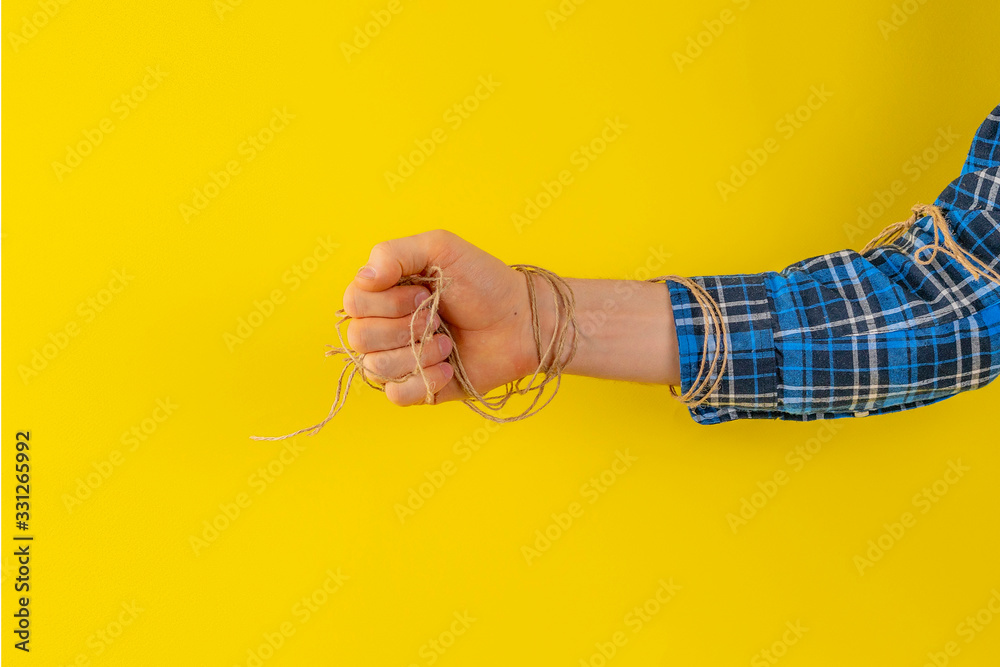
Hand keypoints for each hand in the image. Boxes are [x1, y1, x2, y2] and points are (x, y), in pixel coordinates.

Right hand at [342, 229, 544, 406]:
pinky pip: (396, 394)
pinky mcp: (418, 387)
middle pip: (359, 338)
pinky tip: (449, 368)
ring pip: (376, 368)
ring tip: (448, 342)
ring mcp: (401, 359)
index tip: (424, 293)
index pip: (353, 303)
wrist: (523, 322)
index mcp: (385, 293)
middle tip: (437, 318)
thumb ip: (395, 252)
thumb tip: (363, 277)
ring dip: (419, 353)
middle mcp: (386, 327)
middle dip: (404, 328)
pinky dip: (425, 380)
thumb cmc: (484, 282)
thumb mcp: (441, 248)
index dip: (386, 302)